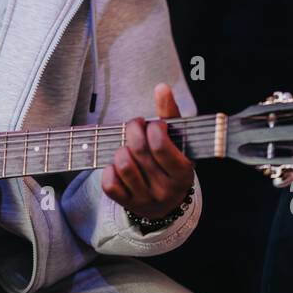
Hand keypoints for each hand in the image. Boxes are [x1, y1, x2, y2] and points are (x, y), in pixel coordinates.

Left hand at [101, 82, 194, 218]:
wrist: (165, 202)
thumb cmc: (171, 162)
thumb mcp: (178, 141)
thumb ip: (170, 114)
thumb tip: (161, 88)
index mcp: (183, 173)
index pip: (160, 145)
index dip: (152, 128)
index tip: (153, 124)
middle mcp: (165, 189)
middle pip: (139, 150)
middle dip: (133, 130)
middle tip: (135, 126)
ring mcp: (145, 199)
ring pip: (123, 165)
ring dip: (121, 149)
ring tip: (128, 147)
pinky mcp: (127, 204)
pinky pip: (109, 183)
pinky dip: (109, 170)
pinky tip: (118, 165)